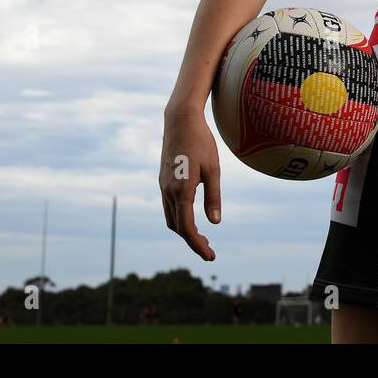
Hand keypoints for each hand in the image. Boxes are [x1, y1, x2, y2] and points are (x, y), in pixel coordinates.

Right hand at [159, 106, 221, 260]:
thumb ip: (213, 197)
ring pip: (171, 218)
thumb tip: (215, 222)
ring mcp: (163, 186)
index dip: (197, 245)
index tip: (210, 256)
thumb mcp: (213, 169)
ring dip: (185, 231)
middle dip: (192, 241)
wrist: (180, 121)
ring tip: (203, 237)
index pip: (187, 228)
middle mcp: (168, 191)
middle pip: (177, 227)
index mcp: (181, 190)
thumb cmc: (201, 142)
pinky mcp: (163, 181)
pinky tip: (191, 217)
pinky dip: (179, 218)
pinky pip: (169, 207)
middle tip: (209, 250)